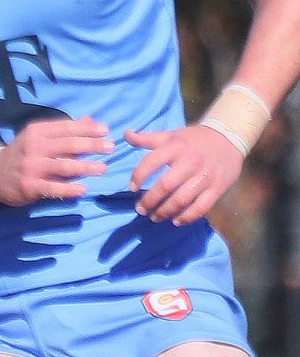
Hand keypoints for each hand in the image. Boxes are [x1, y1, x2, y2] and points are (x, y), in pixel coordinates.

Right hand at [0, 117, 107, 204]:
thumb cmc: (22, 153)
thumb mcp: (38, 136)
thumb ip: (64, 130)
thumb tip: (91, 120)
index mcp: (36, 132)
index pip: (66, 128)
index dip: (87, 129)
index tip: (106, 131)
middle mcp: (34, 147)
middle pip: (68, 145)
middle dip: (92, 145)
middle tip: (111, 148)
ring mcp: (31, 167)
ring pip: (64, 167)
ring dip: (85, 167)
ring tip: (103, 168)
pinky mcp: (29, 186)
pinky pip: (52, 188)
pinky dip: (68, 189)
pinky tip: (83, 189)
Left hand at [124, 123, 243, 224]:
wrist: (230, 137)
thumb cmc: (195, 139)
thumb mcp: (172, 135)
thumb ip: (148, 138)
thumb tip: (126, 135)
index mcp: (176, 147)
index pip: (151, 162)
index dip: (138, 176)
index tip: (131, 188)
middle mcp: (190, 162)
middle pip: (165, 186)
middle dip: (149, 200)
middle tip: (140, 209)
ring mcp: (205, 177)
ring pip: (181, 199)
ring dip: (165, 211)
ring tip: (154, 217)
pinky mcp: (218, 188)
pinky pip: (201, 207)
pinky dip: (187, 217)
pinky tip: (176, 221)